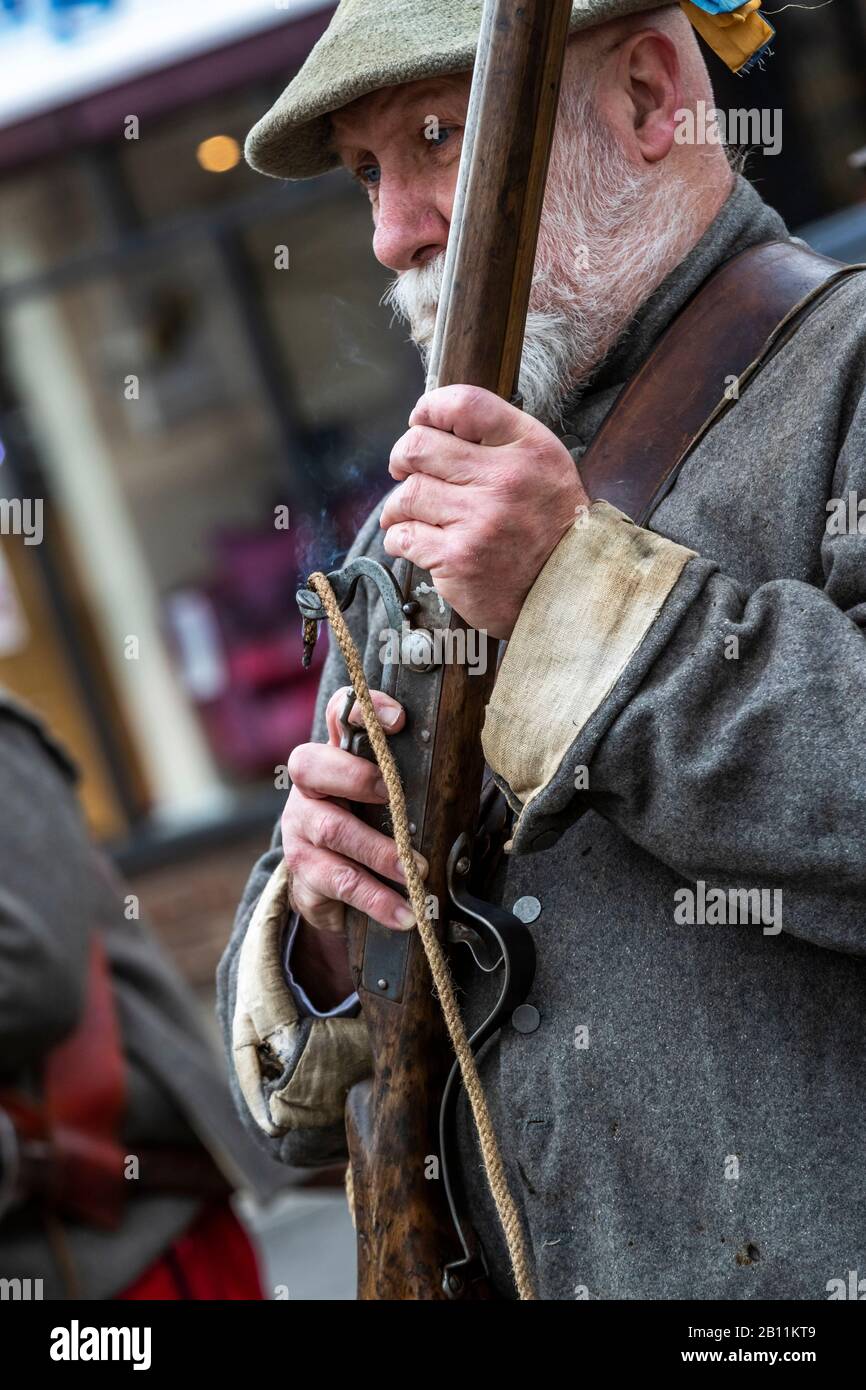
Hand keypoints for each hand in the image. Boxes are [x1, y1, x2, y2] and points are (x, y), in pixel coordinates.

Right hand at [283, 687, 425, 936]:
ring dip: (380, 852)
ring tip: (416, 872)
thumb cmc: (368, 830)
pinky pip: (339, 881)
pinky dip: (376, 898)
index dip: (362, 710)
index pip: (338, 715)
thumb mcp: (385, 801)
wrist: (328, 888)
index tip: (398, 720)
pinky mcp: (302, 870)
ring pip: (331, 829)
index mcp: (334, 756)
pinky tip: (402, 912)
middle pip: (312, 764)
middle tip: (394, 795)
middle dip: (357, 777)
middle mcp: (309, 786)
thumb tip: (462, 782)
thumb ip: (409, 783)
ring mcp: (299, 826)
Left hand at [380, 385, 587, 637]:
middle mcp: (505, 480)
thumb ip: (500, 441)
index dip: (431, 408)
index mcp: (529, 449)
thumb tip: (435, 428)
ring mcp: (479, 520)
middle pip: (419, 447)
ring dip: (398, 505)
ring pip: (407, 494)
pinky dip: (398, 538)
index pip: (465, 404)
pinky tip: (411, 541)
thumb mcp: (544, 468)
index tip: (420, 421)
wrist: (568, 590)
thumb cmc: (549, 527)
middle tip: (402, 468)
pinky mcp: (459, 558)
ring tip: (406, 513)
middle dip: (401, 457)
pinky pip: (405, 536)